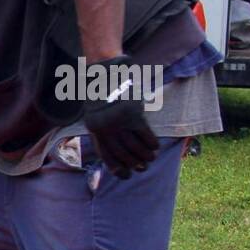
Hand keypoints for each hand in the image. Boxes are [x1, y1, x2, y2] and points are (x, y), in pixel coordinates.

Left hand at [83, 59, 157, 177]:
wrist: (107, 74)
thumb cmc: (103, 98)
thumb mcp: (96, 116)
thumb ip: (103, 134)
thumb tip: (115, 158)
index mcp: (94, 129)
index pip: (106, 156)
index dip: (117, 168)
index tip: (127, 175)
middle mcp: (105, 128)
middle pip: (123, 153)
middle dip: (134, 163)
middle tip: (143, 167)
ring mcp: (119, 121)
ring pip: (135, 146)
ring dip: (145, 155)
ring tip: (151, 158)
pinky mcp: (134, 114)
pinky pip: (145, 134)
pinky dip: (151, 143)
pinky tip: (155, 146)